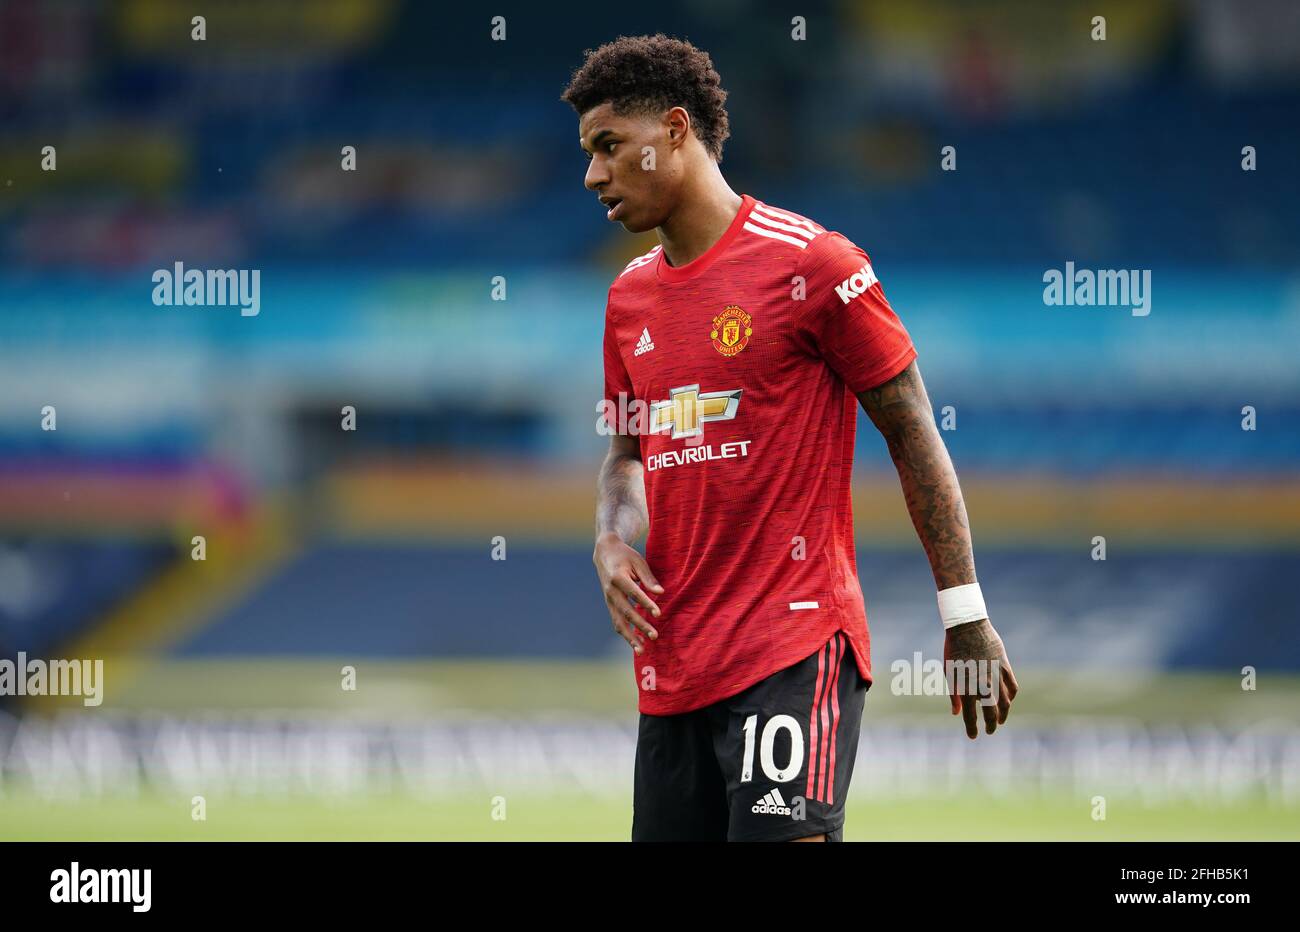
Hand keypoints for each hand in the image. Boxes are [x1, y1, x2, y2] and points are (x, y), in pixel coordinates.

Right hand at [593, 532, 663, 653]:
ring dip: (630, 637)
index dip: (646, 604)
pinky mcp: (609, 605)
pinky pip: (617, 622)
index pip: (634, 593)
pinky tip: (637, 644)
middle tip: (654, 636)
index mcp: (618, 577)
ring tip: (642, 650)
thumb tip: (661, 593)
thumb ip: (648, 578)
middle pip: (626, 612)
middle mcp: (611, 591)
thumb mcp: (638, 561)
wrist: (604, 554)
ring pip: (618, 622)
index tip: (658, 614)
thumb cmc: (625, 556)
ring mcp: (608, 600)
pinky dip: (626, 634)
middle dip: (640, 625)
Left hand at [943, 618, 1017, 738]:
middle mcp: (982, 684)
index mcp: (965, 687)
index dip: (972, 728)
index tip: (974, 736)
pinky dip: (1011, 696)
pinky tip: (1008, 700)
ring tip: (1000, 720)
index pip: (970, 716)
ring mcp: (996, 675)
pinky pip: (1012, 686)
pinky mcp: (1005, 666)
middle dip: (991, 725)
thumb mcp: (949, 672)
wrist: (967, 626)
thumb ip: (954, 694)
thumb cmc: (953, 650)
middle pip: (991, 712)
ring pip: (1006, 702)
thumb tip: (956, 713)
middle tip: (989, 731)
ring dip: (1004, 714)